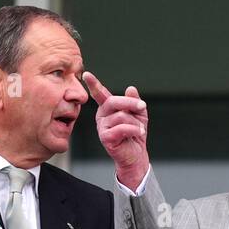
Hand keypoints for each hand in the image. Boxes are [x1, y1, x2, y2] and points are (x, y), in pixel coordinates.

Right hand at [84, 72, 149, 189]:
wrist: (136, 155)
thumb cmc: (135, 134)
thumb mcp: (139, 114)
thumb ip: (135, 102)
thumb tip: (131, 89)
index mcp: (108, 108)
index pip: (100, 94)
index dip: (94, 84)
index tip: (86, 74)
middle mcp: (102, 116)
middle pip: (112, 101)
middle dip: (130, 103)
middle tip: (142, 106)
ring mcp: (102, 127)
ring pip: (121, 116)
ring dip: (135, 122)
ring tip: (139, 130)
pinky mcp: (105, 138)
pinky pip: (122, 128)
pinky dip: (134, 129)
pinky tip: (139, 133)